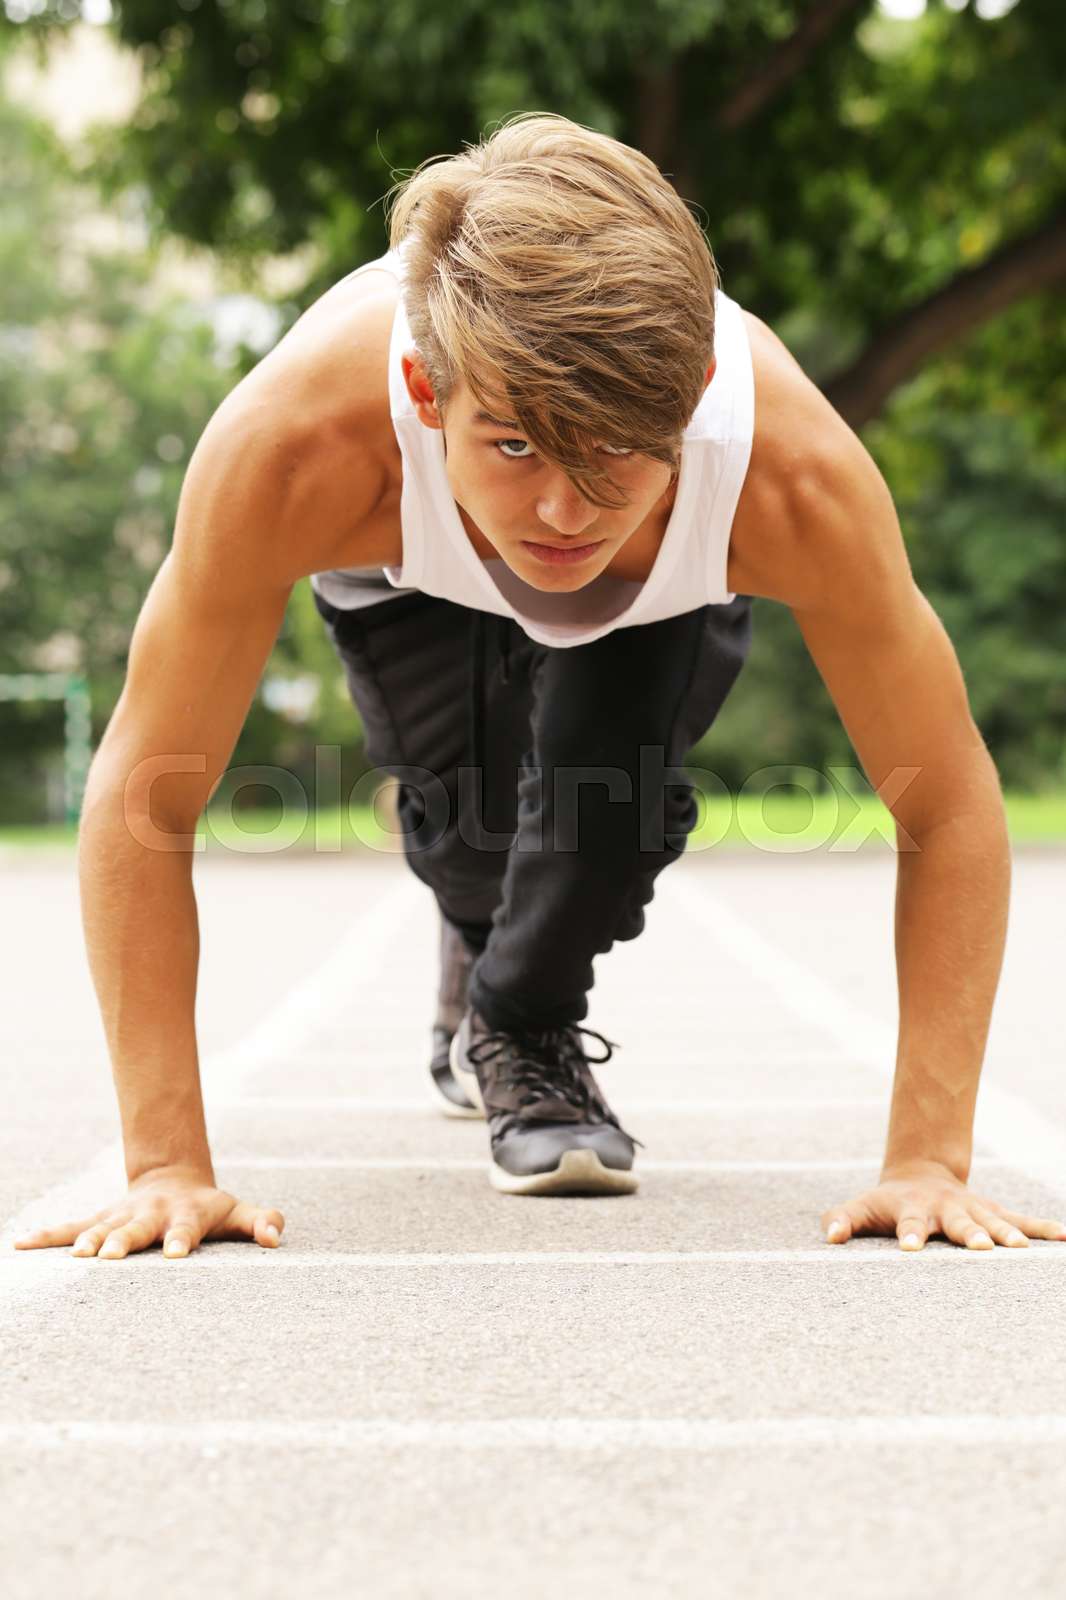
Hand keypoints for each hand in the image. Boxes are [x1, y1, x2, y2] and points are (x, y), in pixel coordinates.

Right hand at [13, 1165, 284, 1259]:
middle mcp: (149, 1214)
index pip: (185, 1229)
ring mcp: (121, 1217)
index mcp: (185, 1215)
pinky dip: (46, 1235)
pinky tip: (20, 1243)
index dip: (182, 1240)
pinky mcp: (99, 1221)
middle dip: (124, 1241)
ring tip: (75, 1258)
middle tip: (112, 1257)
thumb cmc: (210, 1210)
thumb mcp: (238, 1213)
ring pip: (100, 1228)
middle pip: (136, 1229)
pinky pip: (70, 1228)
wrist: (173, 1181)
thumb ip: (261, 1222)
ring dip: (87, 1242)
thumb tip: (275, 1238)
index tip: (176, 1255)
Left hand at [821, 1159, 1065, 1250]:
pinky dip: (1042, 1228)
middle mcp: (945, 1209)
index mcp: (912, 1210)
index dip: (909, 1235)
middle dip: (968, 1234)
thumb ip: (842, 1219)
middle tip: (979, 1249)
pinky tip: (1064, 1237)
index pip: (909, 1224)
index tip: (910, 1248)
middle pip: (957, 1223)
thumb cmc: (885, 1204)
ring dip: (1006, 1234)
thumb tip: (830, 1236)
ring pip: (992, 1221)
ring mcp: (971, 1210)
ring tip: (1022, 1249)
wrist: (919, 1173)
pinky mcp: (992, 1213)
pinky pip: (1020, 1220)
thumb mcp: (860, 1208)